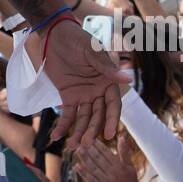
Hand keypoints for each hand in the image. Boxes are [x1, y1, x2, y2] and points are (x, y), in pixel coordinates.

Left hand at [41, 19, 126, 150]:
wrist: (55, 35)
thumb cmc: (77, 40)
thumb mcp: (92, 52)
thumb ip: (107, 67)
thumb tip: (128, 78)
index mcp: (108, 81)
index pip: (113, 105)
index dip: (111, 120)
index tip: (109, 135)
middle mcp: (98, 91)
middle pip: (98, 116)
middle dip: (92, 131)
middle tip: (86, 145)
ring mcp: (83, 95)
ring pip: (84, 118)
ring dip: (79, 132)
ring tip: (73, 146)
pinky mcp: (68, 96)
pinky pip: (67, 114)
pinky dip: (63, 125)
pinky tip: (57, 136)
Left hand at [74, 134, 143, 181]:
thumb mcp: (130, 167)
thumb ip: (124, 152)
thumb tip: (122, 137)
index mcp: (120, 166)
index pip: (107, 153)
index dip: (98, 145)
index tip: (90, 138)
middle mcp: (113, 174)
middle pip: (99, 159)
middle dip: (89, 150)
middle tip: (80, 141)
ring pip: (93, 168)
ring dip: (84, 159)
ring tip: (77, 150)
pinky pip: (91, 180)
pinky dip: (83, 173)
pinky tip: (77, 166)